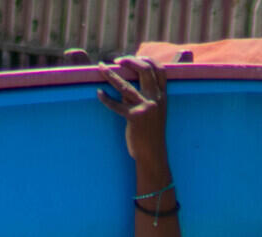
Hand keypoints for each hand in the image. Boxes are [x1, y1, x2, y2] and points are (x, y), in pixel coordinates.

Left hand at [96, 56, 168, 173]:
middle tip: (116, 61)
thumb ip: (144, 95)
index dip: (147, 59)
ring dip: (111, 74)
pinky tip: (99, 93)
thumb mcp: (154, 111)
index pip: (160, 69)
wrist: (152, 153)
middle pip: (145, 70)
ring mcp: (145, 108)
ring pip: (125, 86)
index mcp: (163, 96)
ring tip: (100, 67)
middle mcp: (156, 99)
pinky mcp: (134, 118)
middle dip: (130, 61)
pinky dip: (106, 99)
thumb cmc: (151, 132)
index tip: (134, 58)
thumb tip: (126, 81)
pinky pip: (116, 106)